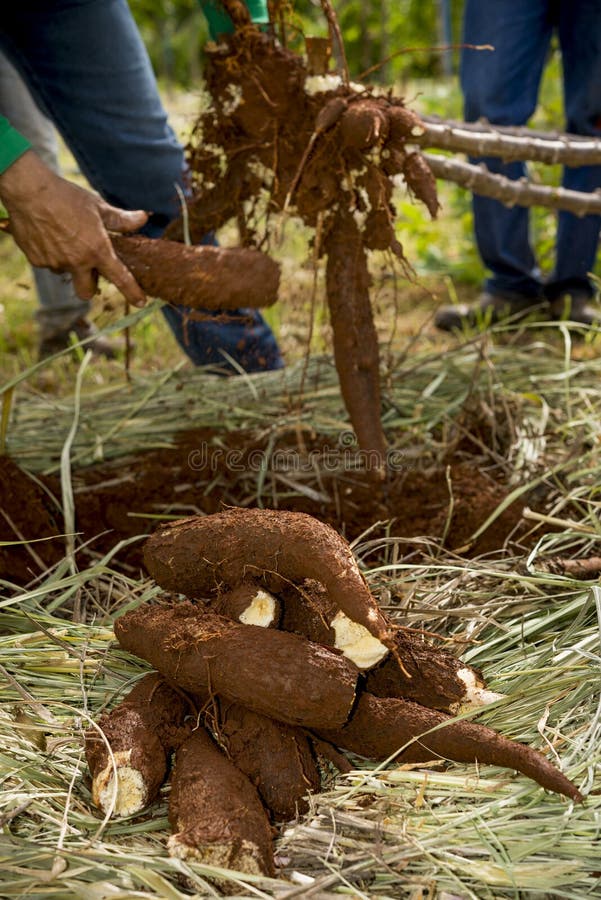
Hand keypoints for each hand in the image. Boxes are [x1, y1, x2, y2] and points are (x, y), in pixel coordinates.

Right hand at [0, 150, 148, 305]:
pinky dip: (52, 254)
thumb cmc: (66, 196)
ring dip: (69, 264)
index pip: (120, 278)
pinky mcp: (37, 260)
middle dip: (89, 286)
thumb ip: (121, 219)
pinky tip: (48, 235)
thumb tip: (143, 218)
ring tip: (64, 237)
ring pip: (66, 273)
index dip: (132, 292)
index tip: (140, 302)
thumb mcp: (97, 206)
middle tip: (89, 267)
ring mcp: (56, 263)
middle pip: (87, 292)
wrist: (29, 191)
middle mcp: (77, 262)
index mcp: (97, 250)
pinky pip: (49, 263)